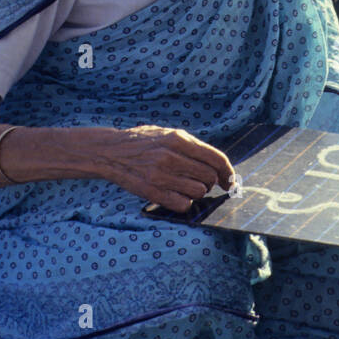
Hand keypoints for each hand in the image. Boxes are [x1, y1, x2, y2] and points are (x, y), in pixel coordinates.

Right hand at [102, 125, 234, 212]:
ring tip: (184, 186)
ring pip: (199, 192)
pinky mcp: (152, 192)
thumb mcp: (167, 134)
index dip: (228, 172)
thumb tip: (218, 164)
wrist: (109, 151)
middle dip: (210, 182)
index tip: (229, 180)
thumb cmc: (143, 142)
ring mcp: (161, 175)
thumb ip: (192, 146)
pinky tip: (175, 195)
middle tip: (200, 181)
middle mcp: (171, 156)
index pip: (216, 159)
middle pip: (209, 177)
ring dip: (196, 192)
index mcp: (178, 139)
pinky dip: (184, 202)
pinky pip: (183, 204)